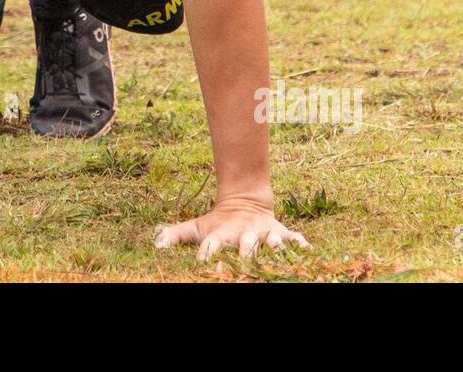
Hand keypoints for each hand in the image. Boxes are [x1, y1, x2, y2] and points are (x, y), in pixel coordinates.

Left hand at [154, 196, 308, 260]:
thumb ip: (177, 234)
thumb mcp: (198, 227)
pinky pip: (293, 238)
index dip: (208, 251)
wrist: (245, 201)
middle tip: (245, 258)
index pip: (213, 244)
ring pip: (271, 240)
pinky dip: (300, 243)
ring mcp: (263, 233)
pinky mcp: (280, 232)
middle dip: (246, 251)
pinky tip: (306, 248)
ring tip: (276, 248)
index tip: (203, 259)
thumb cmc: (218, 223)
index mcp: (223, 235)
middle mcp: (244, 234)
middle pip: (246, 244)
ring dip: (274, 245)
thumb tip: (156, 244)